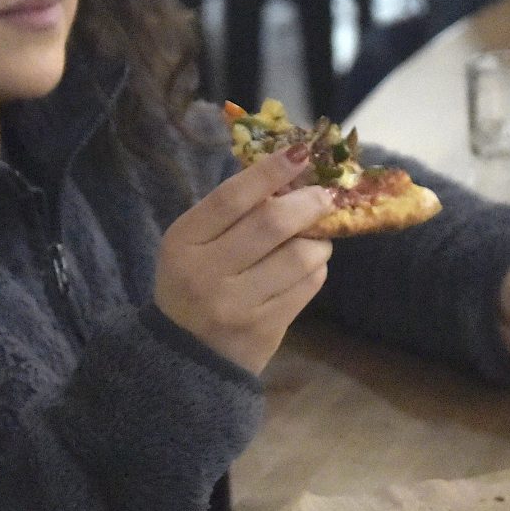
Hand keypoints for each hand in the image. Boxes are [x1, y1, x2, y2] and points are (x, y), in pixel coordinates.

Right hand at [155, 148, 333, 374]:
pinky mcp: (264, 329)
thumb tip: (291, 172)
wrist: (186, 357)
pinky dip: (316, 269)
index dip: (271, 171)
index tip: (302, 153)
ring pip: (300, 257)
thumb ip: (231, 212)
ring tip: (314, 238)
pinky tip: (307, 266)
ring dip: (318, 241)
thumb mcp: (194, 243)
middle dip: (308, 203)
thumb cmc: (193, 284)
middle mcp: (207, 273)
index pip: (232, 197)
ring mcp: (237, 304)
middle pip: (271, 223)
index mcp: (184, 242)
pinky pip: (308, 286)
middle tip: (325, 195)